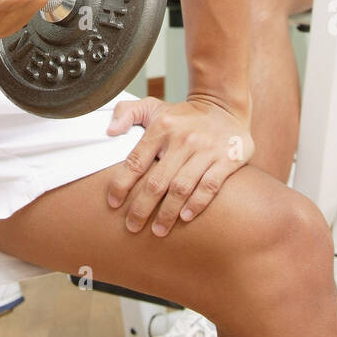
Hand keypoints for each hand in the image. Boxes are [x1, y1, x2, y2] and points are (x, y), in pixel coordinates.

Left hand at [105, 96, 253, 235]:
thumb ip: (126, 113)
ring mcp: (206, 149)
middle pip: (157, 181)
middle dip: (142, 208)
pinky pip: (209, 186)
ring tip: (158, 230)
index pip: (136, 160)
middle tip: (132, 226)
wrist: (224, 107)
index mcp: (162, 126)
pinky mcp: (227, 159)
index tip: (113, 203)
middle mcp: (183, 139)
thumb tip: (110, 132)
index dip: (122, 184)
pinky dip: (197, 204)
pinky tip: (185, 217)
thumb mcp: (153, 106)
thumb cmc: (182, 115)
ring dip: (168, 213)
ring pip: (182, 187)